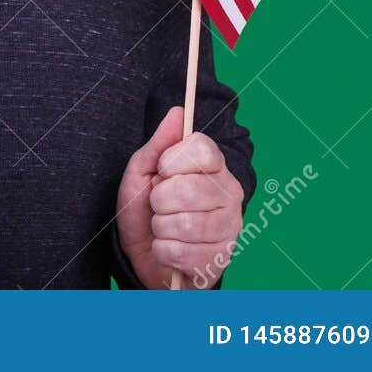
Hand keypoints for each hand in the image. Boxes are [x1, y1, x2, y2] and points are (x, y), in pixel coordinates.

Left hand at [115, 105, 244, 288]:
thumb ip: (158, 144)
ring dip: (160, 227)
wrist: (143, 256)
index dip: (172, 160)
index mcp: (213, 167)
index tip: (161, 170)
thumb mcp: (142, 172)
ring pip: (185, 223)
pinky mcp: (221, 259)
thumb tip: (177, 112)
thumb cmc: (144, 209)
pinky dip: (162, 251)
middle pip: (188, 188)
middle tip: (158, 205)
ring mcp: (230, 228)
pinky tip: (168, 248)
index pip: (202, 149)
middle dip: (158, 199)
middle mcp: (229, 194)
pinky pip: (181, 252)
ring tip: (162, 227)